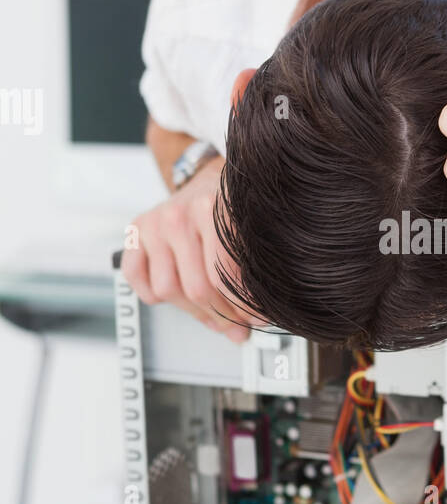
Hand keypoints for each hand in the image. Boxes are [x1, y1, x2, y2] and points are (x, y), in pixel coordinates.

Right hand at [121, 156, 250, 340]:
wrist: (203, 179)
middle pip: (197, 289)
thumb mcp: (248, 229)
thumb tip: (255, 319)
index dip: (243, 307)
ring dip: (193, 310)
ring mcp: (153, 225)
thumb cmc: (226, 207)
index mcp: (211, 210)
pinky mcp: (134, 233)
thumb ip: (252, 268)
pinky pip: (138, 281)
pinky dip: (155, 296)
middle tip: (237, 325)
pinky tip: (178, 294)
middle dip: (222, 316)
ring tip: (213, 311)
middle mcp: (178, 216)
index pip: (224, 277)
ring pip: (167, 291)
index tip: (256, 319)